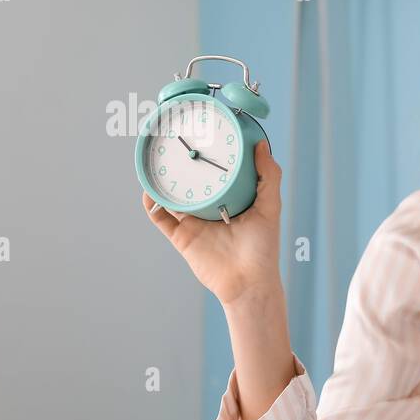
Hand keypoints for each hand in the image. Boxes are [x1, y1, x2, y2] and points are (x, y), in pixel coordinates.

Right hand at [143, 139, 283, 307]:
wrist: (248, 283)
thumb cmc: (263, 248)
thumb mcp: (270, 207)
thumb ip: (268, 176)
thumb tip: (262, 145)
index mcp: (230, 200)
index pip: (216, 174)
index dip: (209, 156)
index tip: (202, 135)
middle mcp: (210, 209)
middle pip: (190, 182)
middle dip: (180, 164)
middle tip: (172, 142)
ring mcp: (194, 223)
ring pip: (171, 196)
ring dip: (160, 179)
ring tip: (155, 158)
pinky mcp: (181, 237)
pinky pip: (160, 217)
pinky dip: (151, 202)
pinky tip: (149, 188)